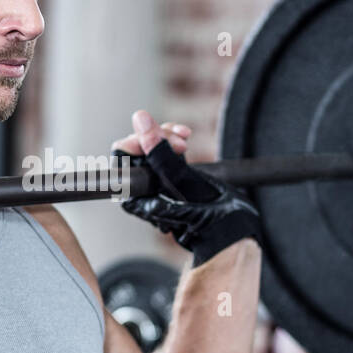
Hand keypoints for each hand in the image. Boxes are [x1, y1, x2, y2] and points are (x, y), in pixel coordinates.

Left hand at [112, 110, 260, 266]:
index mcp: (137, 197)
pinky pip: (164, 148)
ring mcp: (156, 181)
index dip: (137, 140)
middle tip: (182, 142)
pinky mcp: (169, 174)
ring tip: (185, 137)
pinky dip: (174, 138)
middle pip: (135, 147)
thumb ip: (161, 154)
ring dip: (167, 134)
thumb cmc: (209, 222)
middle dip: (157, 136)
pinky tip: (185, 136)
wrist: (232, 231)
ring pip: (150, 144)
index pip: (121, 157)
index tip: (157, 135)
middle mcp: (143, 189)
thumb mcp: (183, 184)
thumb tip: (140, 121)